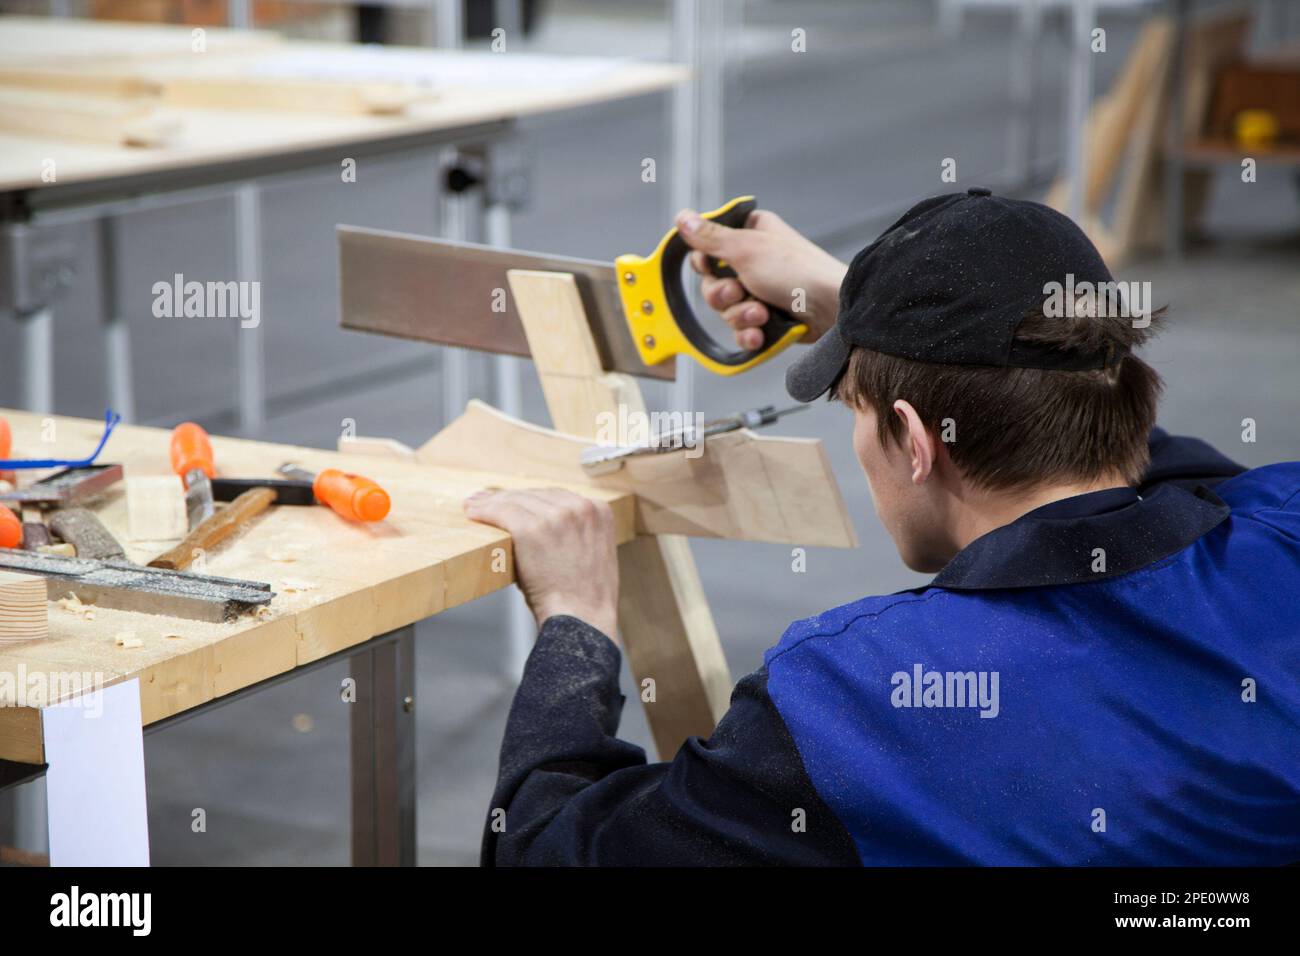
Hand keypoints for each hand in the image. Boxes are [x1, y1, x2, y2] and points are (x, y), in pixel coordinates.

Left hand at [464, 488, 619, 640]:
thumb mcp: (594, 553)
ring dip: (491, 503)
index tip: (514, 499)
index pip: (557, 495)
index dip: (530, 498)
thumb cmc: (584, 598)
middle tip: (486, 499)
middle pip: (535, 495)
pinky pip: (501, 512)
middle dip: (509, 497)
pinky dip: (484, 512)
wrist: (582, 619)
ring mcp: (556, 517)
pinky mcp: (531, 530)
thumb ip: (578, 533)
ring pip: (515, 501)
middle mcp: (580, 508)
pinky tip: (473, 514)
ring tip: (475, 506)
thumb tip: (546, 528)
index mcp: (599, 511)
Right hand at [676, 207, 847, 349]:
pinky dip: (750, 333)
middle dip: (724, 296)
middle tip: (739, 292)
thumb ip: (710, 237)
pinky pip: (742, 330)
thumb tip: (682, 217)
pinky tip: (761, 333)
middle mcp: (753, 262)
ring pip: (726, 311)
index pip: (707, 249)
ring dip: (740, 316)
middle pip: (713, 285)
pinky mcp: (768, 319)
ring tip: (762, 314)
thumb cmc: (796, 271)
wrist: (833, 309)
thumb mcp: (746, 248)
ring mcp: (761, 291)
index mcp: (749, 235)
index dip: (705, 265)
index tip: (711, 267)